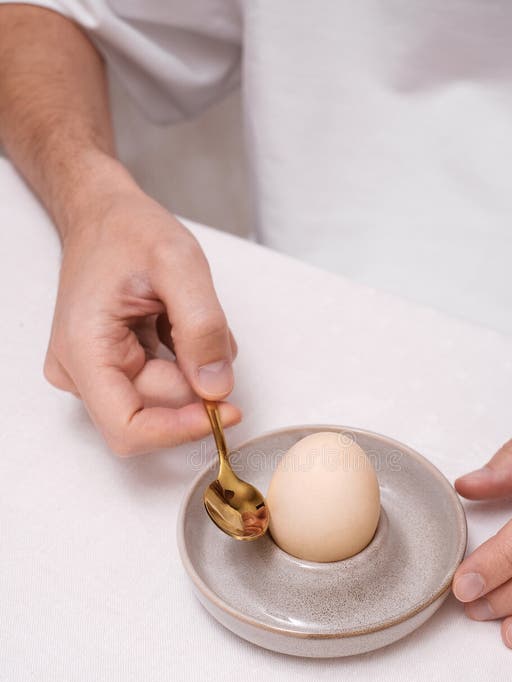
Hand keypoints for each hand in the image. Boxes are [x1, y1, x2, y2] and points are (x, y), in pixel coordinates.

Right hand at [44, 177, 240, 454]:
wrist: (103, 214)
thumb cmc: (129, 230)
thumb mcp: (180, 264)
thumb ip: (202, 327)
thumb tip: (216, 389)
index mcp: (84, 350)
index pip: (129, 428)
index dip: (180, 429)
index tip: (225, 411)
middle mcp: (78, 371)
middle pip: (151, 416)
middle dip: (193, 387)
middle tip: (214, 341)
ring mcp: (92, 374)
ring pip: (161, 401)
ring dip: (191, 370)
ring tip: (185, 318)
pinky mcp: (109, 370)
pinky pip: (160, 386)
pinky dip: (183, 363)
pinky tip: (175, 325)